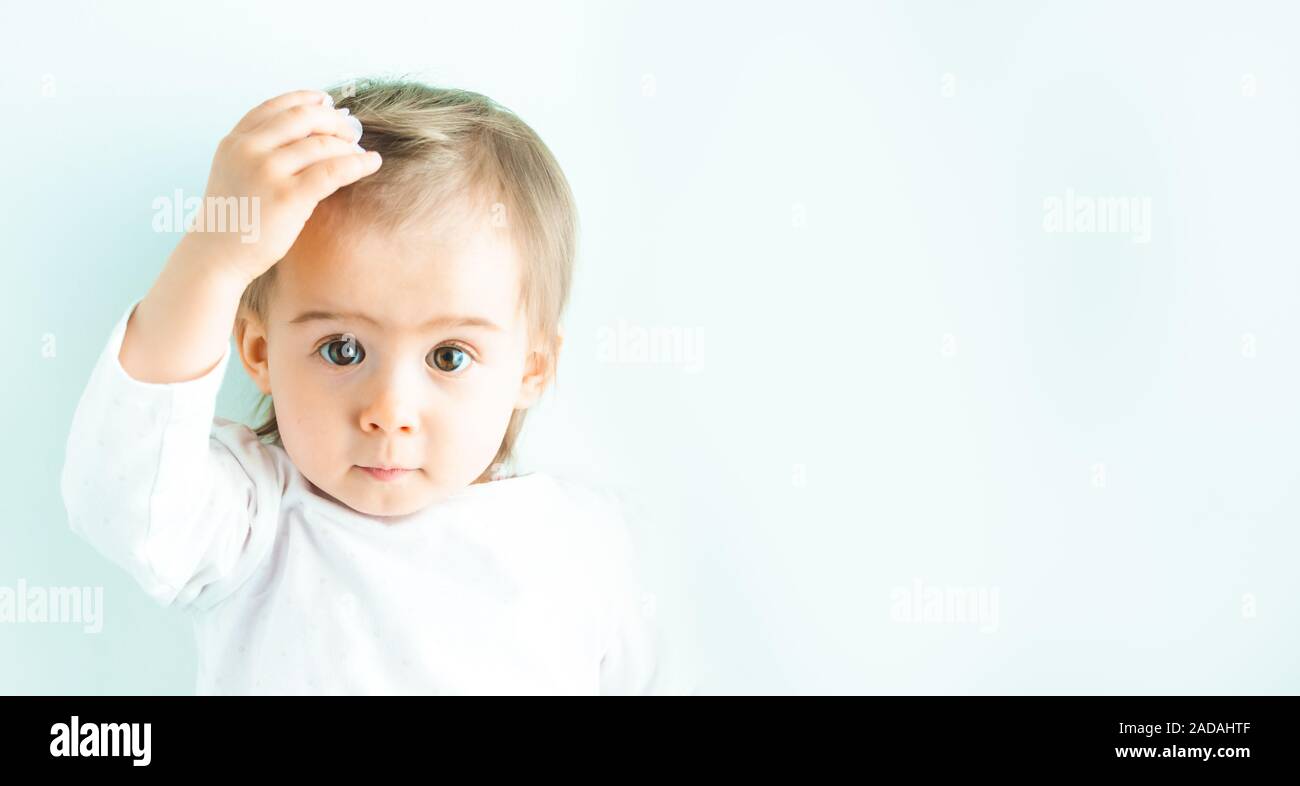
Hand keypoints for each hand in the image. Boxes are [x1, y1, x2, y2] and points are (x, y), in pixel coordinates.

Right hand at [183, 89, 381, 283]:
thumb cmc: (232, 221)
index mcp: (235, 141)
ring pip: (321, 144)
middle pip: (302, 118)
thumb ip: (258, 152)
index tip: (326, 101)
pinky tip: (372, 162)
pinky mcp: (288, 196)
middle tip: (351, 130)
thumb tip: (307, 138)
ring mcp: (267, 171)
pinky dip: (358, 163)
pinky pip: (333, 170)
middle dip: (333, 120)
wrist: (215, 256)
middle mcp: (249, 149)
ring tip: (359, 151)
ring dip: (347, 144)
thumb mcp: (233, 173)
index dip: (305, 99)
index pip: (275, 107)